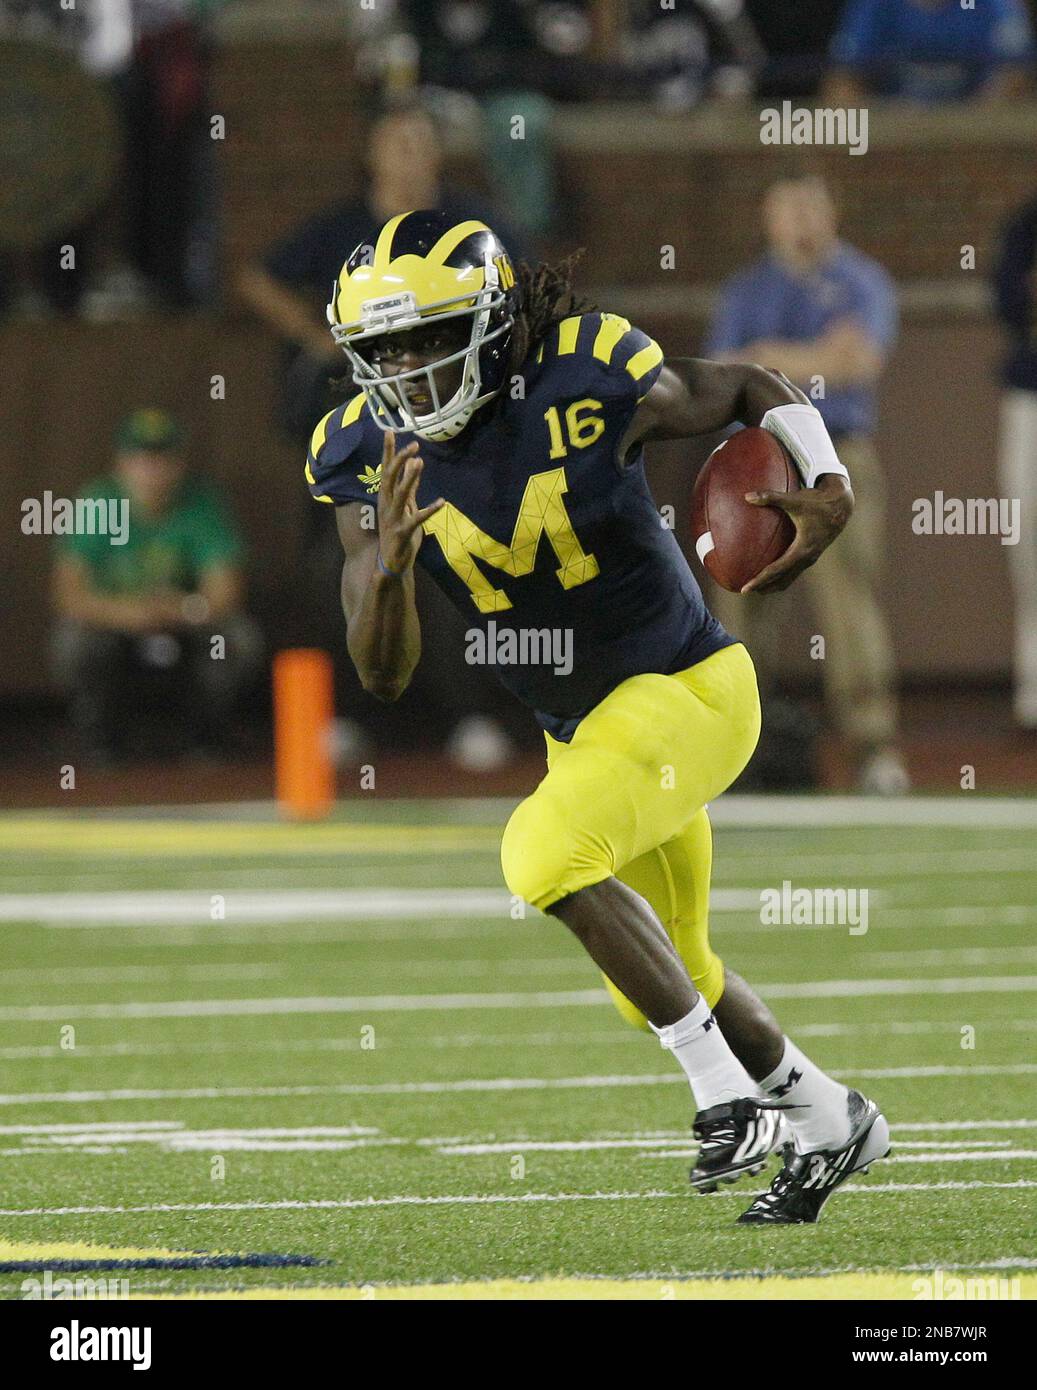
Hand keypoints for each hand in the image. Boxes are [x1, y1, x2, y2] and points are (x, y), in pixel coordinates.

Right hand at [375, 430, 444, 574]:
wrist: (392, 562)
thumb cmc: (399, 532)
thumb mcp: (406, 505)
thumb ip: (410, 484)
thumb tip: (412, 462)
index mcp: (386, 497)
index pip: (386, 469)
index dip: (387, 451)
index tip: (389, 430)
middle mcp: (386, 505)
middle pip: (390, 478)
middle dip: (399, 459)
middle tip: (413, 445)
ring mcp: (393, 519)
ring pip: (400, 495)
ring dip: (409, 478)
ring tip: (420, 462)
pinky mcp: (403, 532)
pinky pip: (417, 519)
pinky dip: (429, 510)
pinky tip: (441, 502)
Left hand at [740, 473, 853, 593]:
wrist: (841, 506)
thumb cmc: (817, 502)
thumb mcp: (794, 500)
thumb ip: (770, 497)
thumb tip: (747, 496)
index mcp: (802, 549)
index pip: (777, 570)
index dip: (760, 580)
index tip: (745, 588)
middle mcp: (806, 558)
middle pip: (781, 580)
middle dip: (763, 587)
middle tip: (743, 590)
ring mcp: (810, 559)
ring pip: (788, 579)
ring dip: (772, 585)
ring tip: (754, 587)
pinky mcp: (810, 556)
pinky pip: (793, 572)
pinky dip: (780, 577)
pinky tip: (769, 573)